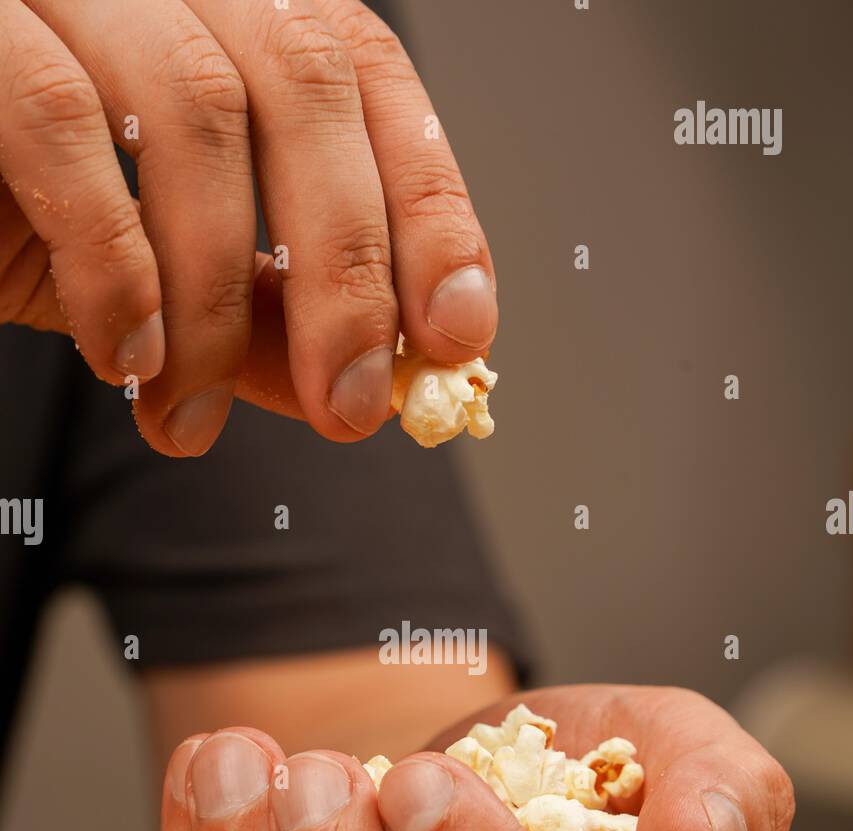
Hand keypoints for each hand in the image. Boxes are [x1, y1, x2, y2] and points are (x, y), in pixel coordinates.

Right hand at [0, 1, 496, 453]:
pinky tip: (124, 358)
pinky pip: (62, 128)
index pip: (365, 75)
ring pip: (195, 112)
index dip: (429, 206)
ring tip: (186, 418)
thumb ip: (261, 315)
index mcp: (223, 5)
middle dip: (348, 269)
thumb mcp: (160, 272)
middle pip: (304, 80)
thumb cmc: (15, 208)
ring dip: (215, 300)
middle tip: (350, 409)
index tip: (459, 334)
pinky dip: (114, 264)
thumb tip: (367, 388)